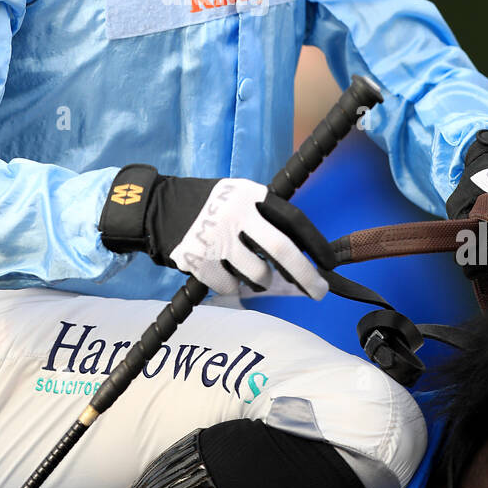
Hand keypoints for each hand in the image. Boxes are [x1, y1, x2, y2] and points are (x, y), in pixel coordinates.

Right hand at [98, 165, 333, 298]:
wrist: (156, 207)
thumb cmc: (207, 206)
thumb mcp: (238, 198)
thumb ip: (265, 221)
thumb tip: (301, 260)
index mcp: (251, 195)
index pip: (294, 221)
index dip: (316, 244)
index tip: (330, 264)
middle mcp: (237, 214)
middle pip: (282, 251)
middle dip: (306, 276)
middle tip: (319, 292)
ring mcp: (217, 238)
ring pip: (258, 275)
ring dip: (263, 283)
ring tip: (255, 277)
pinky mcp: (199, 259)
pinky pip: (230, 286)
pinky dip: (233, 287)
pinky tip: (225, 275)